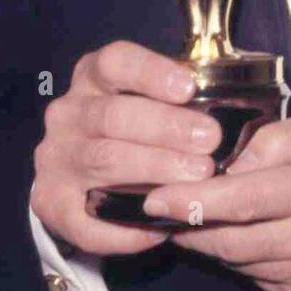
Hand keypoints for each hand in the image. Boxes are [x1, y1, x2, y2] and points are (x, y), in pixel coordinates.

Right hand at [31, 40, 219, 255]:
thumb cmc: (136, 130)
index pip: (114, 62)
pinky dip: (125, 228)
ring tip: (199, 175)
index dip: (151, 72)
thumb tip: (240, 96)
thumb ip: (183, 97)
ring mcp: (55, 158)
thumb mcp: (152, 100)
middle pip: (112, 115)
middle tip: (209, 140)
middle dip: (166, 128)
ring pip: (103, 160)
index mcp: (93, 78)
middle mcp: (68, 114)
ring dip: (155, 168)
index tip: (189, 87)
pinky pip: (86, 220)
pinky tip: (160, 227)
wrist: (85, 178)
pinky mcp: (50, 203)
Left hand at [142, 112, 290, 290]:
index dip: (195, 201)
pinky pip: (254, 279)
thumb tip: (221, 165)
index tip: (154, 197)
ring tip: (184, 220)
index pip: (246, 198)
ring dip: (205, 242)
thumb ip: (271, 139)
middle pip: (235, 238)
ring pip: (238, 262)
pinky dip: (234, 258)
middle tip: (154, 209)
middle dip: (188, 225)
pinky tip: (228, 238)